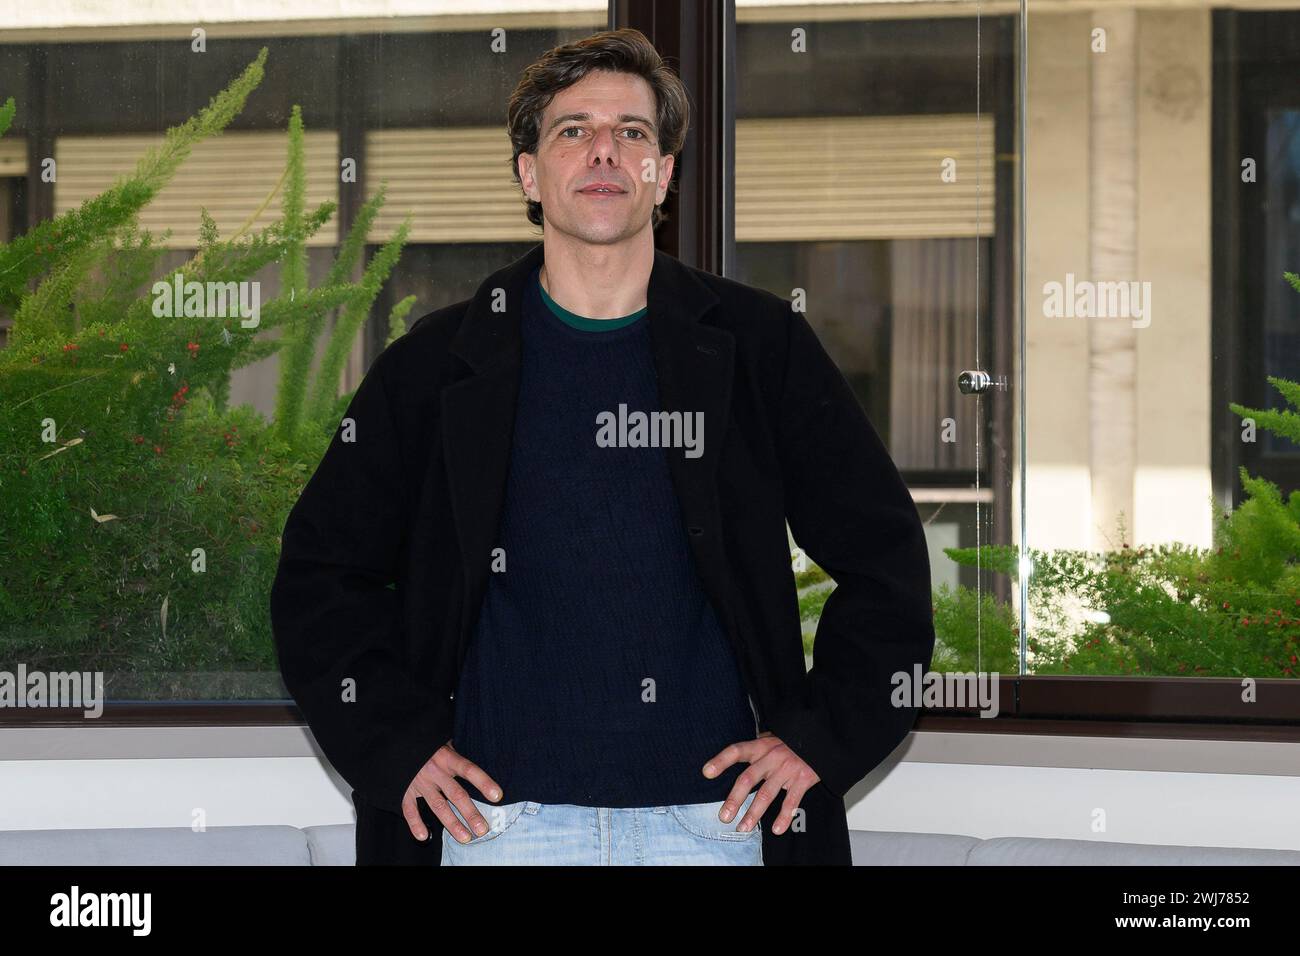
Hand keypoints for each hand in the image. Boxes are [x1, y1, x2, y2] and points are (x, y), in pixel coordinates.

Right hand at [401, 739, 504, 843]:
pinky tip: (423, 837)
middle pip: (456, 794)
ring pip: (438, 805)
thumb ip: (458, 754)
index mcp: (447, 757)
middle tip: (482, 830)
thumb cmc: (428, 742)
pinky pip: (409, 809)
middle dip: (470, 813)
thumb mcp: (445, 740)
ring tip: (465, 838)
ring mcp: (419, 782)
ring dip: (452, 823)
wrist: (397, 740)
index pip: (469, 770)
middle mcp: (435, 771)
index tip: (497, 796)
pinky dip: (415, 824)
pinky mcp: (404, 789)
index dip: (483, 782)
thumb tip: (481, 759)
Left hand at [701, 731, 818, 835]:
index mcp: (761, 746)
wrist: (821, 738)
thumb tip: (738, 753)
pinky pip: (791, 801)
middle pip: (748, 778)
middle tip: (724, 817)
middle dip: (734, 799)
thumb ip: (757, 746)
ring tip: (742, 828)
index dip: (721, 761)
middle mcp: (771, 757)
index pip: (737, 751)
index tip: (706, 772)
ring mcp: (787, 769)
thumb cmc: (792, 740)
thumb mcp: (773, 737)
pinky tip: (776, 829)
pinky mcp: (803, 780)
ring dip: (753, 813)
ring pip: (766, 794)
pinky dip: (784, 816)